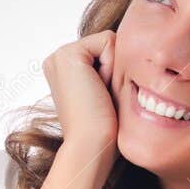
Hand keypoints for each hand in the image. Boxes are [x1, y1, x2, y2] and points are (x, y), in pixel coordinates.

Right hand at [42, 30, 119, 157]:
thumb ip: (111, 70)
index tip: (103, 100)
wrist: (90, 147)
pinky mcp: (68, 54)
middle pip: (108, 45)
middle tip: (102, 100)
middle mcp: (58, 60)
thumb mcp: (108, 94)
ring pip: (109, 43)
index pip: (106, 51)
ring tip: (101, 96)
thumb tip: (131, 49)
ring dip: (114, 70)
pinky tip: (100, 89)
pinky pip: (108, 41)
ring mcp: (60, 55)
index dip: (115, 73)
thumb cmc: (103, 131)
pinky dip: (113, 66)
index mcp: (65, 69)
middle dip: (115, 70)